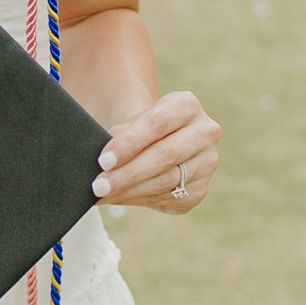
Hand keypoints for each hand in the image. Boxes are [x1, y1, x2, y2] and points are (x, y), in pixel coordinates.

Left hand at [92, 90, 219, 214]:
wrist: (159, 142)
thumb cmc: (141, 129)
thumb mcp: (131, 123)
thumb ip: (120, 137)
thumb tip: (102, 163)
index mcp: (187, 105)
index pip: (156, 124)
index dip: (129, 143)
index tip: (103, 160)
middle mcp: (205, 132)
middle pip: (164, 155)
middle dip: (127, 173)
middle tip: (98, 185)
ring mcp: (207, 162)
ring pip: (166, 181)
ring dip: (129, 190)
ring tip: (102, 194)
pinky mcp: (200, 189)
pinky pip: (168, 198)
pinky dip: (139, 199)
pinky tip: (118, 198)